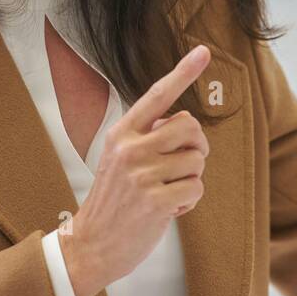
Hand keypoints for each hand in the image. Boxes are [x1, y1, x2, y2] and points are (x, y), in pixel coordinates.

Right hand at [59, 45, 210, 295]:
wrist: (92, 244)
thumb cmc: (114, 199)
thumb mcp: (118, 159)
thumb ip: (146, 137)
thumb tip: (184, 123)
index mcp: (121, 132)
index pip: (158, 95)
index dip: (183, 72)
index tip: (204, 51)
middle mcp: (130, 148)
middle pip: (190, 126)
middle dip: (197, 145)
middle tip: (182, 165)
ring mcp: (142, 175)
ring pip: (197, 159)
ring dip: (191, 178)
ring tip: (167, 191)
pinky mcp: (155, 201)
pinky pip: (196, 188)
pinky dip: (189, 201)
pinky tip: (168, 209)